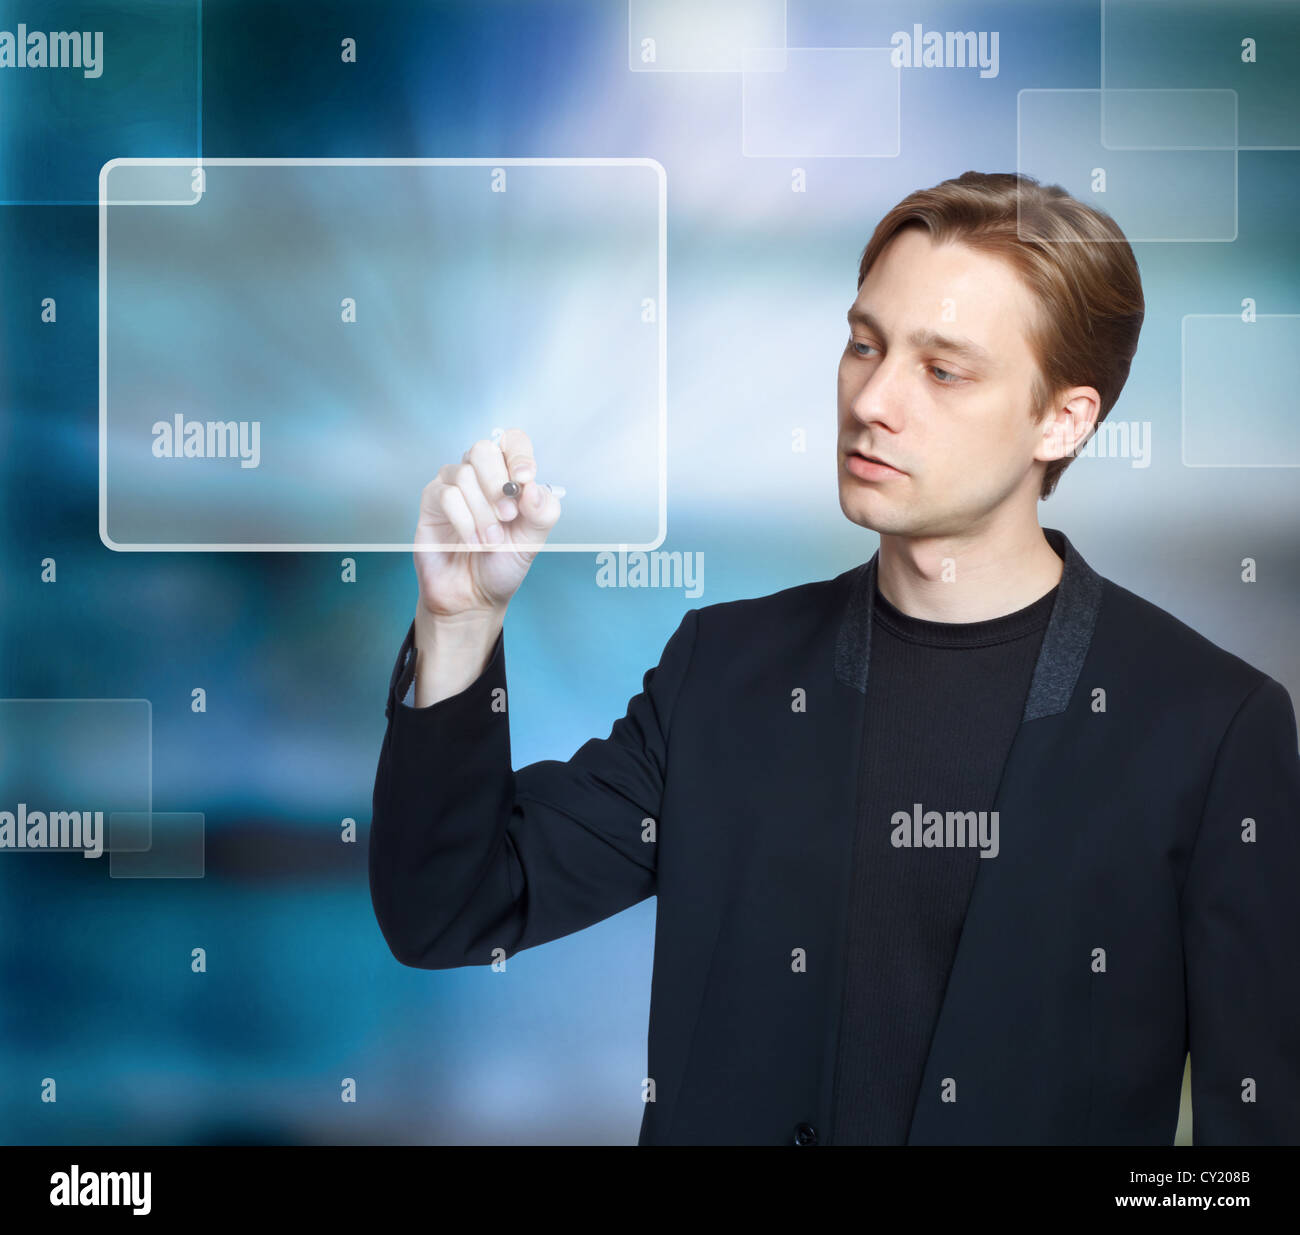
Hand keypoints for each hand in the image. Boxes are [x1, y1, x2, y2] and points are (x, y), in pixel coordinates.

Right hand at [413, 428, 561, 623]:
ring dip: (483, 514)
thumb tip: (533, 487)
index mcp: (509, 477)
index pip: (513, 441)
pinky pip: (447, 495)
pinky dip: (464, 521)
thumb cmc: (502, 564)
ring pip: (465, 475)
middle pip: (483, 450)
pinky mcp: (432, 500)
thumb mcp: (534, 540)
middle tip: (508, 516)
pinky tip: (471, 540)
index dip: (519, 454)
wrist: (473, 596)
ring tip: (489, 541)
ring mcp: (454, 485)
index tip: (525, 479)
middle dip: (498, 485)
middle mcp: (480, 475)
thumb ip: (543, 512)